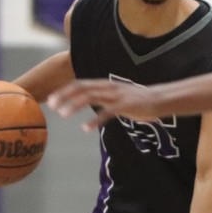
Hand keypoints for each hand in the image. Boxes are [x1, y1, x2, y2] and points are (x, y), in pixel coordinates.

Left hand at [48, 79, 162, 129]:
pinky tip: (86, 128)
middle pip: (82, 88)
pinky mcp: (125, 106)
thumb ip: (102, 98)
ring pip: (91, 97)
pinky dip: (95, 120)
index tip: (51, 99)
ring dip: (75, 105)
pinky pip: (107, 112)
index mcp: (105, 85)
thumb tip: (88, 101)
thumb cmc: (138, 100)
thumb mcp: (116, 96)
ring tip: (63, 114)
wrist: (160, 99)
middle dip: (65, 95)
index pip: (80, 84)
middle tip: (52, 105)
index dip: (64, 90)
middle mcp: (108, 87)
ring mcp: (117, 96)